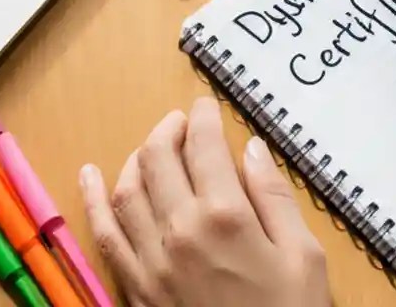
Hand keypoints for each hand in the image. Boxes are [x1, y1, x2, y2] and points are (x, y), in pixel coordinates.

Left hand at [79, 98, 329, 306]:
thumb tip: (252, 149)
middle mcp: (180, 231)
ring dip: (136, 158)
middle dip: (168, 130)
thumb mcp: (304, 257)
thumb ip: (276, 198)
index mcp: (226, 217)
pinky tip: (90, 176)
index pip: (203, 146)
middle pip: (158, 159)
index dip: (203, 118)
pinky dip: (92, 200)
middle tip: (181, 122)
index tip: (205, 107)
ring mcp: (151, 261)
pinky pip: (104, 234)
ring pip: (126, 189)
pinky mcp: (135, 288)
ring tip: (152, 147)